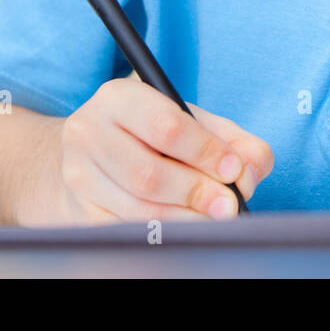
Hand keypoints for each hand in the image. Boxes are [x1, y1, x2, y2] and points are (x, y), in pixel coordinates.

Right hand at [45, 77, 273, 223]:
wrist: (93, 154)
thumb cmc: (151, 135)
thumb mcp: (191, 121)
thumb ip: (231, 139)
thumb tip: (250, 169)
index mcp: (118, 97)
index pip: (167, 127)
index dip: (206, 152)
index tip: (234, 169)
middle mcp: (88, 132)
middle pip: (149, 174)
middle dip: (198, 193)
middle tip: (229, 205)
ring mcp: (79, 175)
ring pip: (140, 209)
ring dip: (187, 219)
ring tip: (214, 217)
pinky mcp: (80, 212)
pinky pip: (129, 231)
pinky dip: (166, 233)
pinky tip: (185, 225)